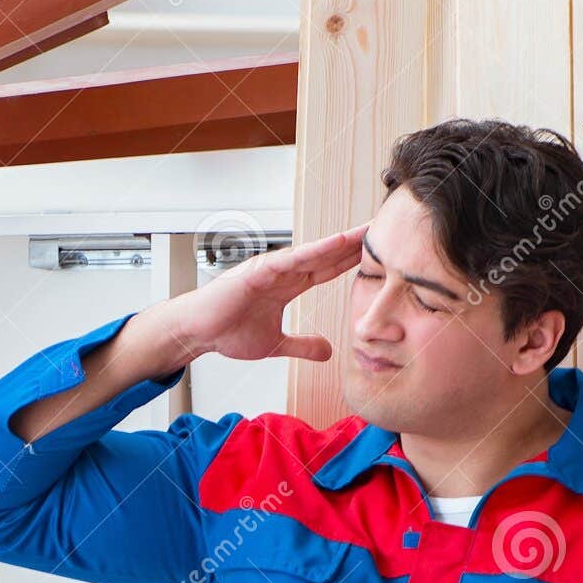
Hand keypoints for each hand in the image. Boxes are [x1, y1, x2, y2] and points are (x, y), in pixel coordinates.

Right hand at [172, 223, 367, 364]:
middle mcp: (283, 271)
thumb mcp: (277, 345)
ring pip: (313, 252)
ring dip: (340, 242)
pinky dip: (311, 251)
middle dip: (354, 244)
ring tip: (366, 232)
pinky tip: (333, 244)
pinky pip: (289, 259)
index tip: (379, 254)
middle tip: (384, 231)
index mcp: (289, 285)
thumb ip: (303, 345)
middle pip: (327, 254)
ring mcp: (271, 268)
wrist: (199, 333)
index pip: (329, 269)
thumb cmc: (228, 332)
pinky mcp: (257, 271)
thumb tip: (329, 352)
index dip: (353, 261)